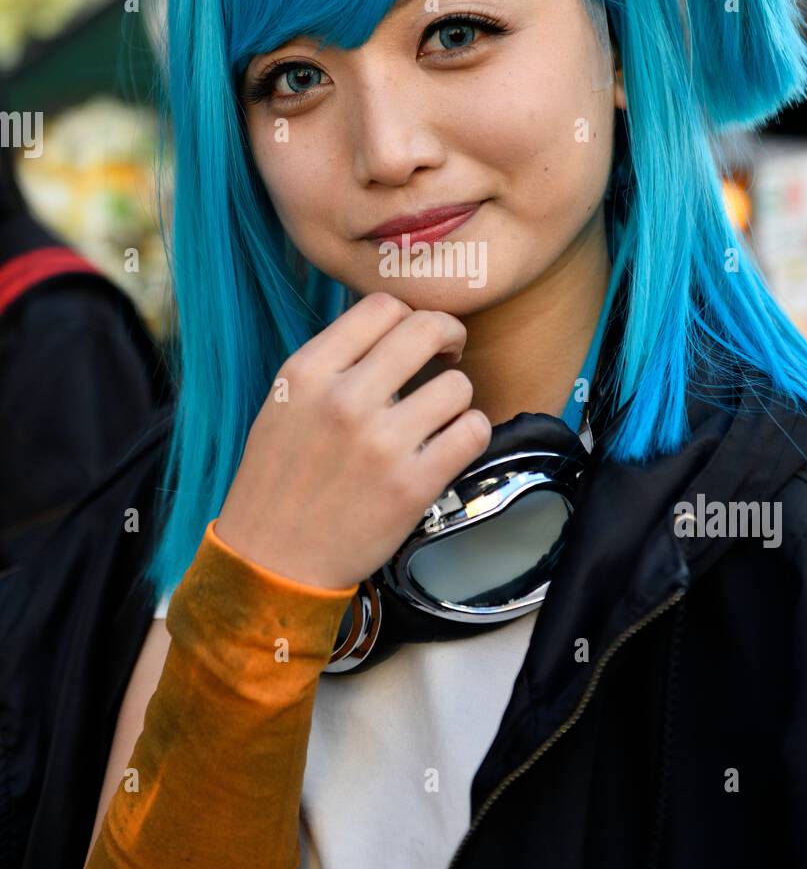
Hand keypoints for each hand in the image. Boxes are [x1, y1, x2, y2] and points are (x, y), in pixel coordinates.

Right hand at [215, 292, 491, 589]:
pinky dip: (470, 434)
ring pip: (458, 385)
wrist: (271, 562)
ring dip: (456, 398)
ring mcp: (381, 443)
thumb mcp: (285, 404)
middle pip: (426, 329)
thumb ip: (333, 364)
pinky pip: (473, 431)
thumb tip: (395, 329)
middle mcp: (345, 400)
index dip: (411, 314)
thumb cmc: (278, 481)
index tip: (417, 335)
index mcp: (307, 372)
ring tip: (438, 417)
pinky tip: (450, 445)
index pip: (381, 306)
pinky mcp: (413, 486)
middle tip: (450, 352)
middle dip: (449, 334)